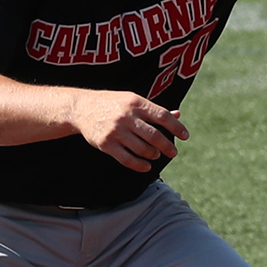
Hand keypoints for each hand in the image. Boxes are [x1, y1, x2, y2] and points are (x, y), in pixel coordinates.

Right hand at [69, 89, 188, 170]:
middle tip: (173, 152)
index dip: (176, 127)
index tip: (185, 136)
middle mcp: (126, 116)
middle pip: (154, 135)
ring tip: (156, 155)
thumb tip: (178, 115)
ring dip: (153, 155)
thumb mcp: (133, 100)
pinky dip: (139, 165)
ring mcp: (116, 131)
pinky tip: (146, 166)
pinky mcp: (106, 144)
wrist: (81, 108)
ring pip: (142, 149)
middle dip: (167, 146)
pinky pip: (127, 159)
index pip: (162, 116)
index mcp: (136, 103)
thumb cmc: (113, 103)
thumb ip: (154, 110)